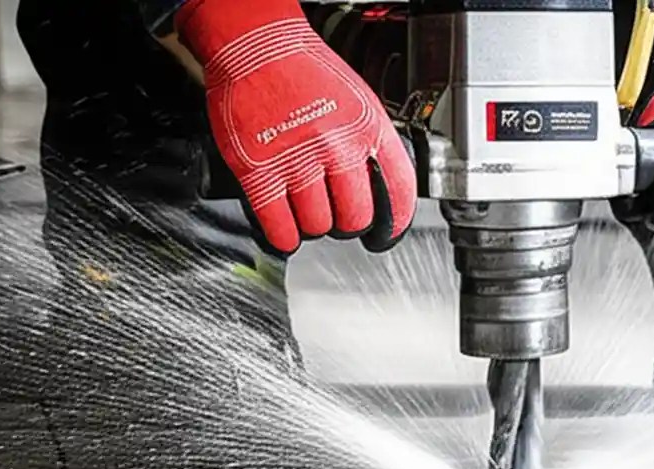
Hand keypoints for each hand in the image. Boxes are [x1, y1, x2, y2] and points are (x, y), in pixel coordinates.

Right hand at [175, 0, 415, 253]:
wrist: (256, 46)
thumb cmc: (304, 71)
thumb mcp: (358, 100)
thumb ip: (371, 142)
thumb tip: (384, 188)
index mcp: (367, 127)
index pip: (398, 190)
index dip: (395, 221)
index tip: (385, 232)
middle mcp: (336, 145)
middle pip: (355, 218)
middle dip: (346, 224)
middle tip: (336, 216)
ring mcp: (296, 159)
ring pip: (317, 226)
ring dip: (312, 226)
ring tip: (304, 208)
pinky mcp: (258, 170)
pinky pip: (279, 227)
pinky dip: (284, 237)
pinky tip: (285, 231)